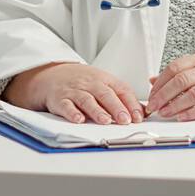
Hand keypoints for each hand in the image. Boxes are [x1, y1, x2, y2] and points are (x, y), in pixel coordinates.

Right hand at [5, 62, 142, 124]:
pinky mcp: (60, 99)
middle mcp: (90, 84)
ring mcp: (75, 91)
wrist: (52, 74)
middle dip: (116, 108)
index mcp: (104, 80)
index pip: (121, 90)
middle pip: (105, 94)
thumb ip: (121, 97)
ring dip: (97, 111)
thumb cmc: (82, 82)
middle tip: (125, 120)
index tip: (138, 116)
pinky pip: (66, 106)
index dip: (131, 103)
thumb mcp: (103, 83)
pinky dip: (72, 113)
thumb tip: (141, 112)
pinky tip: (78, 120)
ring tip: (105, 121)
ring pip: (87, 100)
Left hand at [146, 53, 194, 121]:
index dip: (160, 82)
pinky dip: (191, 113)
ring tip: (165, 113)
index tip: (151, 94)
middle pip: (181, 80)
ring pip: (192, 94)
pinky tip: (182, 117)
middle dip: (163, 95)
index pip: (175, 67)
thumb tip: (153, 80)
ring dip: (175, 105)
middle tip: (154, 106)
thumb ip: (180, 72)